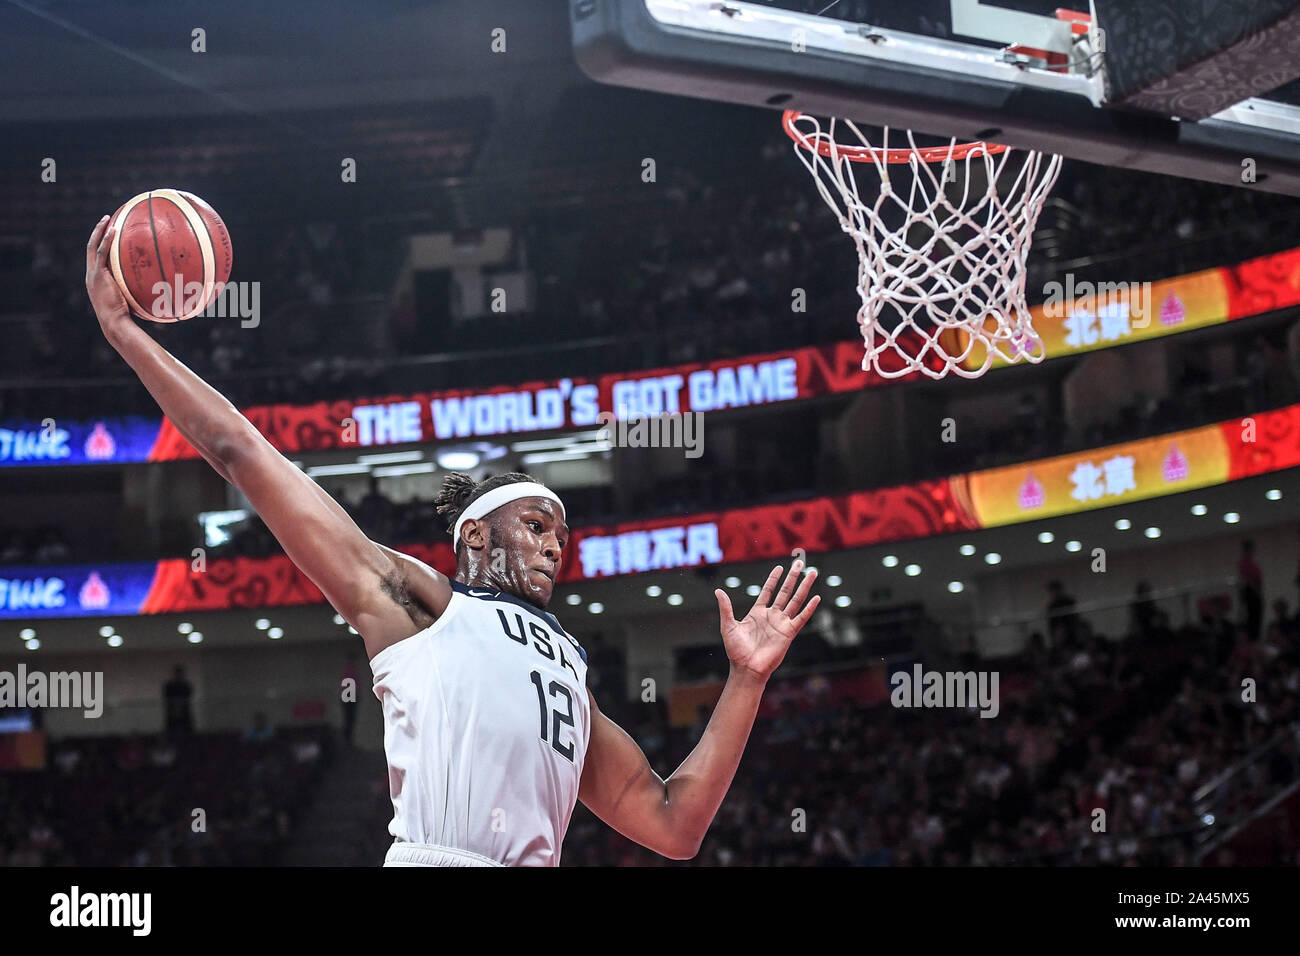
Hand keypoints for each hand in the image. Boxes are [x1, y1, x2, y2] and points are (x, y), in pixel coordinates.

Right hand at [85, 216, 131, 336]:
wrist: (115, 323)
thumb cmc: (126, 317)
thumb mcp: (131, 299)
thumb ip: (138, 288)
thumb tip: (160, 285)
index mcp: (97, 279)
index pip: (96, 256)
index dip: (100, 242)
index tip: (108, 231)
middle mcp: (91, 274)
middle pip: (91, 247)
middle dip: (97, 231)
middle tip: (106, 218)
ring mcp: (93, 274)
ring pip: (93, 246)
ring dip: (100, 231)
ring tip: (107, 218)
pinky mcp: (98, 275)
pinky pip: (102, 253)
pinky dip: (106, 241)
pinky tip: (114, 230)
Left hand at [715, 560, 819, 682]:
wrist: (746, 668)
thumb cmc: (736, 651)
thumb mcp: (728, 626)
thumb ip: (726, 608)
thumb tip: (718, 591)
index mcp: (757, 613)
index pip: (768, 591)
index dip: (773, 579)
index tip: (779, 568)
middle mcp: (771, 616)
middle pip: (785, 592)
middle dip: (792, 577)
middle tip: (800, 563)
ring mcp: (781, 623)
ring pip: (795, 601)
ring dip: (804, 587)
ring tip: (812, 573)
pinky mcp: (788, 633)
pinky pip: (801, 618)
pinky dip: (809, 609)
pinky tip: (816, 598)